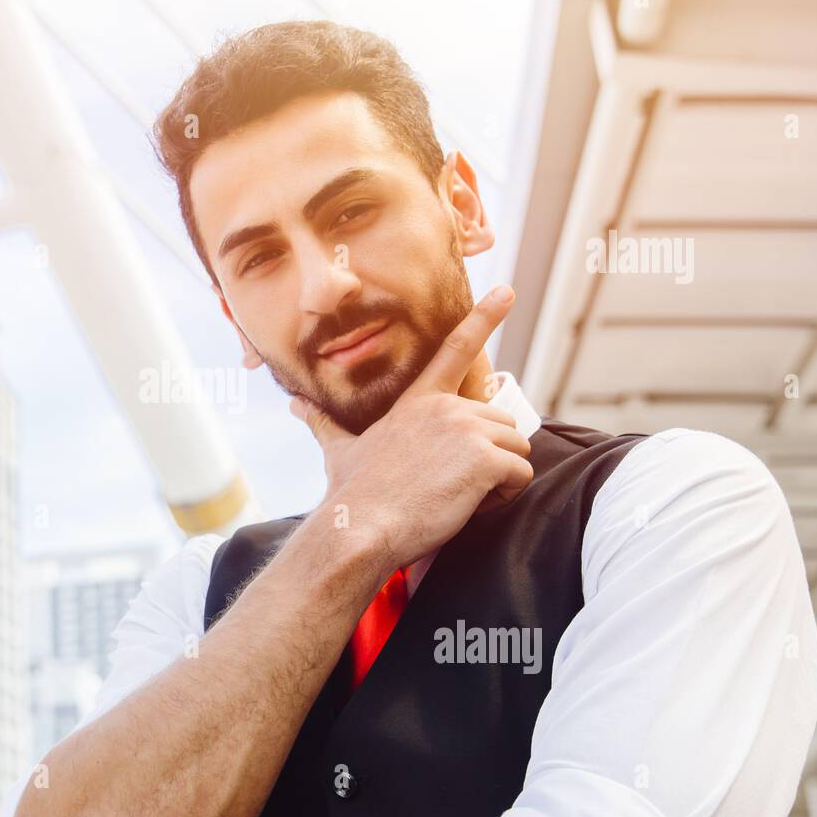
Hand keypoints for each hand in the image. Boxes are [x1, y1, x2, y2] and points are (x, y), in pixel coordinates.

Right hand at [290, 285, 532, 574]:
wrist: (360, 526)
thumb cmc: (352, 493)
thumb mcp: (338, 450)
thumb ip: (323, 424)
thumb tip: (294, 405)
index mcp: (418, 401)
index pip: (455, 348)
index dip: (484, 317)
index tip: (505, 291)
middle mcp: (446, 406)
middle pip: (502, 422)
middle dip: (490, 456)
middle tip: (451, 484)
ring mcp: (466, 429)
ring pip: (517, 448)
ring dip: (499, 478)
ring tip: (458, 495)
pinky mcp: (485, 458)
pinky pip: (521, 474)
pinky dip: (505, 495)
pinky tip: (469, 505)